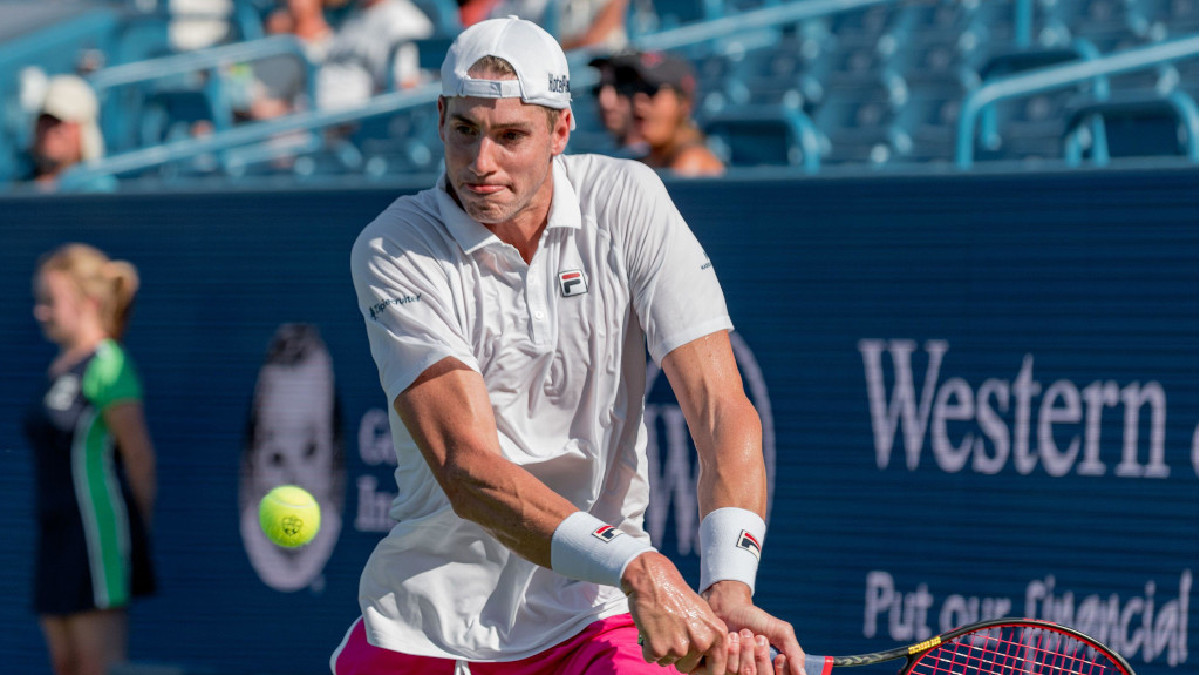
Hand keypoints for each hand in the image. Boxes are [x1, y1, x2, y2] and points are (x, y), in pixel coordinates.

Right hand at [622, 552, 728, 673]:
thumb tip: (710, 662)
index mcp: (717, 634)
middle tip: (671, 634)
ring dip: (662, 650)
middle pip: (687, 667)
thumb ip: (709, 638)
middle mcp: (701, 642)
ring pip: (668, 663)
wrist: (653, 579)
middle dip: (677, 656)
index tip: (692, 664)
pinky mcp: (658, 649)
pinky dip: (648, 647)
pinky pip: (651, 659)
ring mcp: (679, 647)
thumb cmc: (677, 596)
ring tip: (661, 628)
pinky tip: (650, 628)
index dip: (702, 669)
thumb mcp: (703, 615)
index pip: (716, 669)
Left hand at [704, 581, 803, 674]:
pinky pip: (728, 670)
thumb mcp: (780, 631)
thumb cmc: (756, 619)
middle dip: (761, 656)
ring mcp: (737, 673)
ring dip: (746, 649)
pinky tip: (731, 638)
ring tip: (744, 633)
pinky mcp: (720, 670)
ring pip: (745, 673)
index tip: (779, 656)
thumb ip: (794, 652)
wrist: (728, 608)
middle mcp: (756, 673)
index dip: (781, 671)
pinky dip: (732, 651)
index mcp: (772, 669)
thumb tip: (803, 674)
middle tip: (758, 637)